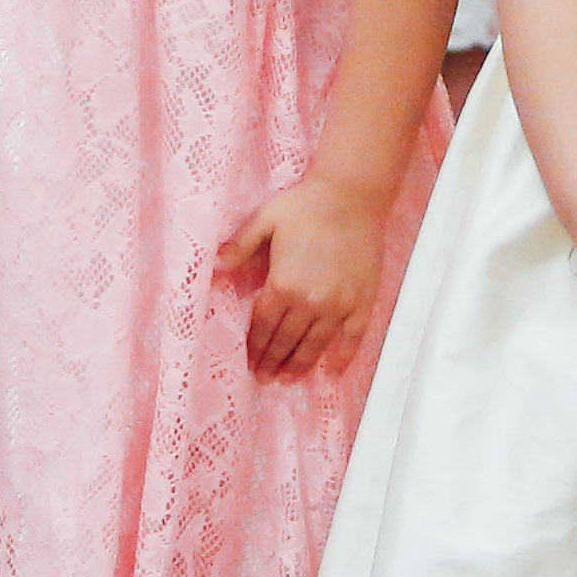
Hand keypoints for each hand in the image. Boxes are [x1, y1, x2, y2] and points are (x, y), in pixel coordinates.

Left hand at [222, 169, 393, 376]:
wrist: (352, 195)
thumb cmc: (306, 205)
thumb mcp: (264, 220)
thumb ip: (239, 247)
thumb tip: (214, 265)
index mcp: (282, 284)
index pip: (264, 326)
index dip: (256, 348)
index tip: (250, 363)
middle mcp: (310, 301)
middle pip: (287, 341)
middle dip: (273, 362)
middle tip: (265, 380)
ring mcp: (338, 304)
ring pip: (315, 346)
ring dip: (300, 366)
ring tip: (289, 381)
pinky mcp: (362, 301)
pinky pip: (352, 339)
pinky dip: (342, 358)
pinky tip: (330, 372)